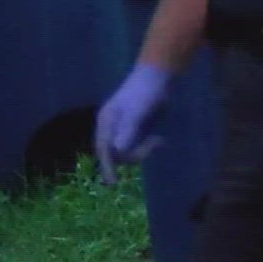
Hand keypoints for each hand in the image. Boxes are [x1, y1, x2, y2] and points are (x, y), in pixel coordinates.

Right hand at [95, 63, 170, 183]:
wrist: (158, 78)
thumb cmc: (145, 92)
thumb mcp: (137, 112)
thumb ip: (128, 131)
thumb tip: (117, 151)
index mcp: (106, 121)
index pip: (103, 148)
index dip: (106, 166)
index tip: (112, 183)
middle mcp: (110, 126)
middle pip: (115, 153)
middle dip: (134, 155)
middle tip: (154, 145)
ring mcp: (121, 128)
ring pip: (126, 151)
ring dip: (142, 151)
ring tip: (159, 140)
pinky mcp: (133, 129)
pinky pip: (135, 146)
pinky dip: (146, 147)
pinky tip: (159, 140)